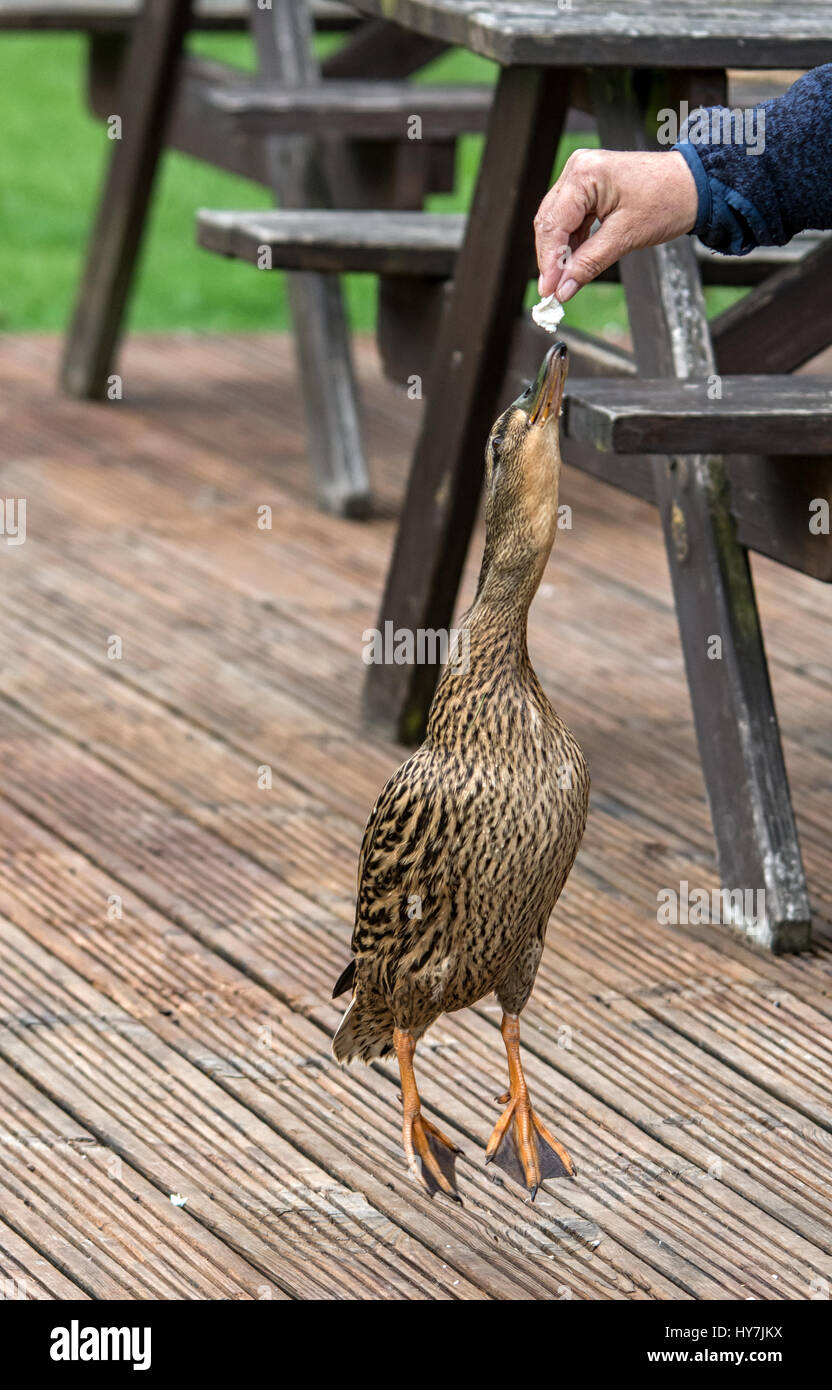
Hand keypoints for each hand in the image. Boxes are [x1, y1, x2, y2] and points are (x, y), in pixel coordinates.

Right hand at [534, 149, 698, 301]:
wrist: (694, 185)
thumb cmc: (668, 200)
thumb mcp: (626, 236)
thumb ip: (589, 263)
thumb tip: (563, 289)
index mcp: (585, 174)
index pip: (553, 223)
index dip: (548, 261)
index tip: (548, 291)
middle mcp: (578, 169)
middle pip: (549, 221)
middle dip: (551, 258)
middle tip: (552, 291)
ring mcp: (582, 176)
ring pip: (557, 222)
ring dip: (560, 253)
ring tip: (564, 281)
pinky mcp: (589, 187)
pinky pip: (571, 218)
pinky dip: (571, 243)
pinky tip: (573, 263)